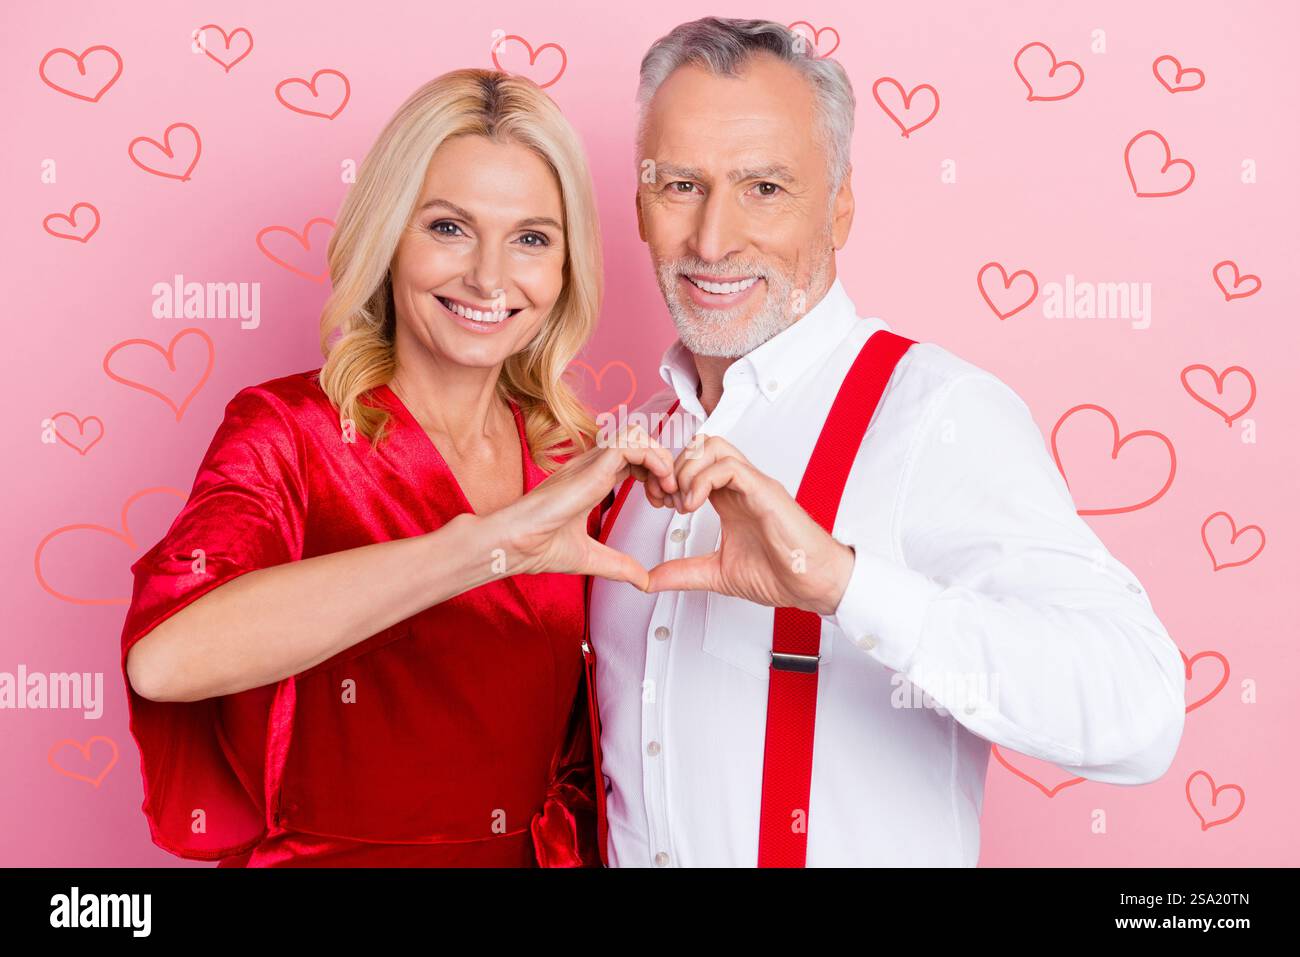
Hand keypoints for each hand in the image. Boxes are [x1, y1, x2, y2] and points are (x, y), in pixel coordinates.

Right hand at [486, 423, 677, 588]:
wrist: (515, 546)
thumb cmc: (537, 547)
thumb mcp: (591, 558)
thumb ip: (619, 566)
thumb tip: (643, 580)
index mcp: (591, 479)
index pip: (633, 457)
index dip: (655, 473)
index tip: (662, 502)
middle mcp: (591, 466)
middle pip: (638, 440)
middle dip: (663, 463)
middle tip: (671, 495)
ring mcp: (590, 463)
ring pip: (636, 433)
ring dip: (660, 457)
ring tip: (666, 487)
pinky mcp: (590, 467)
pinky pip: (630, 443)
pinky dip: (653, 458)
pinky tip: (660, 483)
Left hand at [643, 435, 854, 614]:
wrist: (815, 584)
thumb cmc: (781, 573)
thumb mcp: (717, 573)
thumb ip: (683, 572)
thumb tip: (651, 579)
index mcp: (730, 498)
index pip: (694, 464)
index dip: (668, 477)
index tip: (657, 504)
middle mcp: (741, 485)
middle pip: (700, 445)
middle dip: (673, 468)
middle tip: (665, 500)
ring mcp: (753, 484)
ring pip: (712, 445)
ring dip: (687, 470)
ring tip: (681, 502)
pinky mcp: (764, 491)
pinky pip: (728, 466)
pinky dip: (702, 480)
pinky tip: (694, 505)